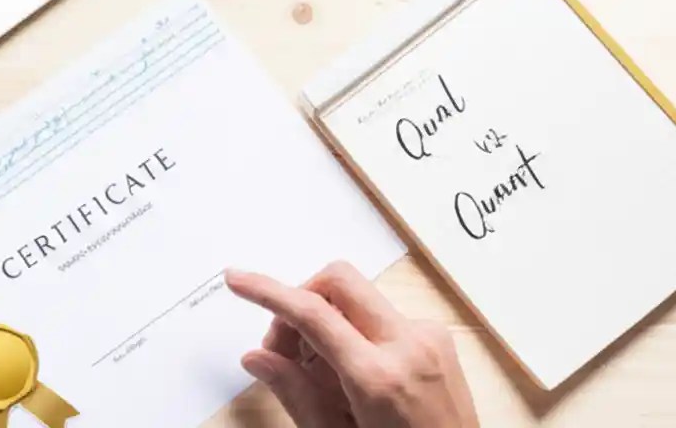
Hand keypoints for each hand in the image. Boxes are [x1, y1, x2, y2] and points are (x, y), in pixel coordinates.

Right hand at [226, 262, 478, 427]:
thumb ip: (297, 396)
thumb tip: (257, 358)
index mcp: (380, 378)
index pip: (313, 313)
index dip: (267, 292)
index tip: (238, 280)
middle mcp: (409, 346)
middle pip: (338, 281)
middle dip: (300, 298)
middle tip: (284, 346)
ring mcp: (428, 337)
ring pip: (357, 297)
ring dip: (326, 319)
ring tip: (320, 374)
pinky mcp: (437, 338)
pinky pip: (380, 315)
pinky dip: (353, 331)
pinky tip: (351, 374)